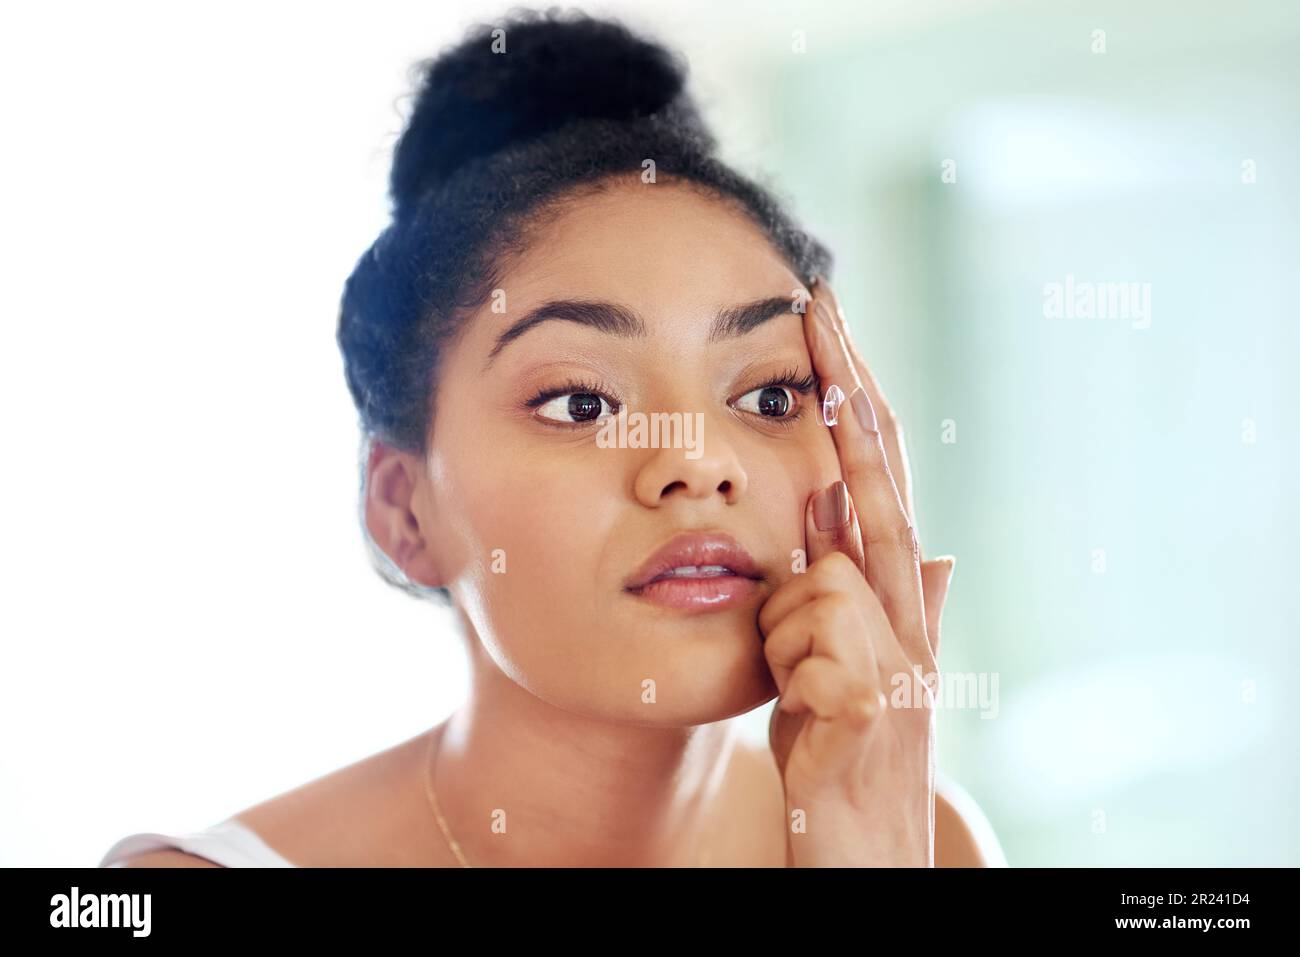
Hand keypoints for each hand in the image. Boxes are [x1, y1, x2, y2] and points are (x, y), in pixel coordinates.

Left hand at [760, 277, 955, 865]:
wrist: (860, 849)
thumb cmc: (842, 752)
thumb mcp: (844, 666)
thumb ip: (869, 595)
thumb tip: (906, 534)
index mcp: (894, 596)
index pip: (877, 476)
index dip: (855, 399)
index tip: (824, 327)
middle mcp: (910, 612)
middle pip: (876, 478)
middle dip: (845, 387)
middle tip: (818, 304)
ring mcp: (900, 654)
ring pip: (821, 575)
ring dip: (786, 631)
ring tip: (805, 695)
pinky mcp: (873, 698)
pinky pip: (802, 647)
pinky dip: (786, 677)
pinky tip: (807, 721)